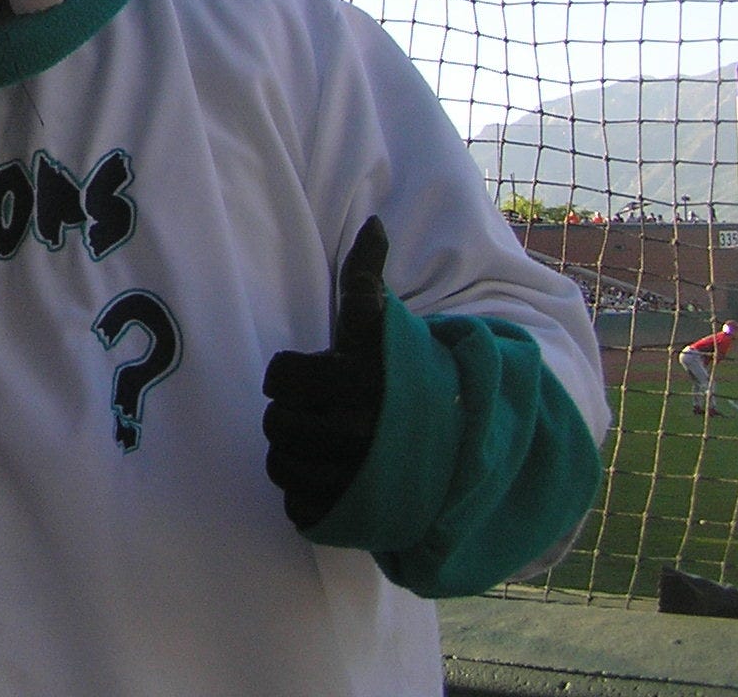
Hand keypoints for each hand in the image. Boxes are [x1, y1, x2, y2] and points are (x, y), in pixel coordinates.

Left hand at [262, 217, 388, 529]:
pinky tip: (328, 476)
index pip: (279, 377)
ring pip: (280, 464)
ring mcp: (353, 478)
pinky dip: (305, 494)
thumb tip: (374, 221)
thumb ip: (367, 276)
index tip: (315, 375)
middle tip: (321, 409)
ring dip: (294, 452)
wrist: (461, 447)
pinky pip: (297, 507)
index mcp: (353, 382)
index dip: (291, 374)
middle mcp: (353, 432)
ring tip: (323, 440)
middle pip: (276, 422)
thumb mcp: (384, 326)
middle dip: (293, 413)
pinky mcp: (352, 515)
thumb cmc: (409, 377)